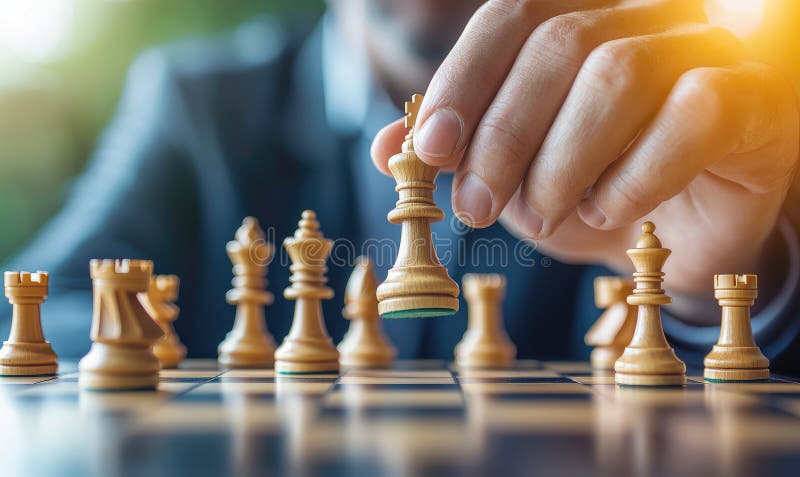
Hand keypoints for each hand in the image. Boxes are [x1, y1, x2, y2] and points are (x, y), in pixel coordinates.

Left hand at [371, 0, 799, 295]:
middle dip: (503, 136)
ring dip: (562, 161)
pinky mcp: (752, 98)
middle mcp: (643, 17)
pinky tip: (607, 213)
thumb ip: (455, 152)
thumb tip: (384, 147)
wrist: (678, 233)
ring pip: (618, 74)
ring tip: (541, 219)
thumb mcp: (509, 176)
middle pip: (559, 44)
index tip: (429, 149)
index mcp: (581, 19)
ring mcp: (705, 48)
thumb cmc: (588, 189)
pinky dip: (634, 175)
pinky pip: (691, 115)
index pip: (513, 15)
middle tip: (473, 210)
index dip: (463, 78)